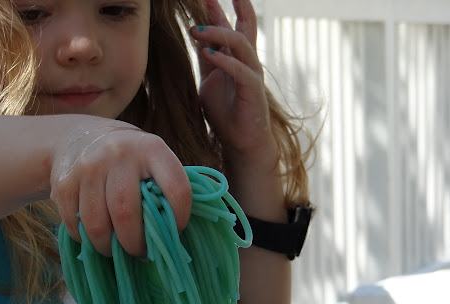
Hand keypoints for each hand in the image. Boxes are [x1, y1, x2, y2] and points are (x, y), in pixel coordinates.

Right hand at [50, 123, 190, 256]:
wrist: (80, 136)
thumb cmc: (127, 160)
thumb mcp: (151, 160)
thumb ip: (164, 189)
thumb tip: (171, 236)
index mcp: (151, 148)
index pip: (175, 189)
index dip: (179, 219)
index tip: (174, 232)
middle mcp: (118, 153)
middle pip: (126, 213)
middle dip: (134, 243)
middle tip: (139, 253)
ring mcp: (87, 167)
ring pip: (97, 225)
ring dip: (107, 247)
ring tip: (115, 249)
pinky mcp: (63, 184)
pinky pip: (75, 226)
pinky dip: (85, 239)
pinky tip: (94, 236)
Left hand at [190, 0, 276, 160]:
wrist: (241, 143)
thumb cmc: (226, 115)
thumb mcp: (209, 84)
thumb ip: (207, 63)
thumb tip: (199, 42)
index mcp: (235, 60)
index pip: (228, 29)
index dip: (217, 12)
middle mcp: (247, 63)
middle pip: (242, 28)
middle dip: (230, 10)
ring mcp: (252, 75)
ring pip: (240, 45)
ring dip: (218, 35)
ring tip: (197, 30)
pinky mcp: (253, 91)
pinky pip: (240, 71)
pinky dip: (225, 62)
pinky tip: (209, 54)